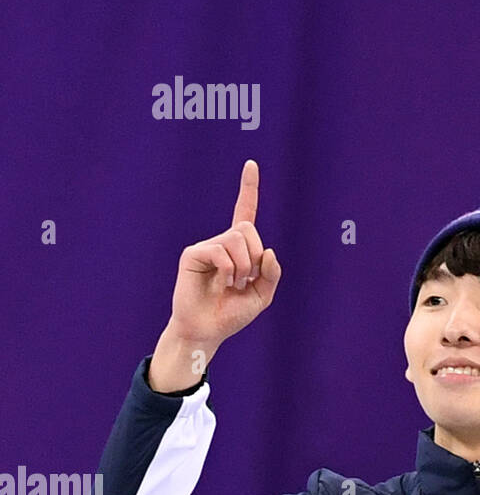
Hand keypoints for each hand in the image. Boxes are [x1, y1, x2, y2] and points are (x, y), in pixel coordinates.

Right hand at [166, 159, 281, 349]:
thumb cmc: (232, 313)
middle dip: (254, 256)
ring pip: (236, 239)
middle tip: (245, 279)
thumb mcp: (263, 295)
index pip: (245, 211)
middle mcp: (222, 242)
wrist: (208, 330)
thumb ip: (272, 273)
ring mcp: (206, 247)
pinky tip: (222, 284)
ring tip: (233, 284)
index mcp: (239, 248)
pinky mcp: (192, 254)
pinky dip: (228, 270)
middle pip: (247, 229)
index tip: (251, 164)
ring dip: (243, 266)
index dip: (249, 188)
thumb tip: (268, 251)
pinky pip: (220, 251)